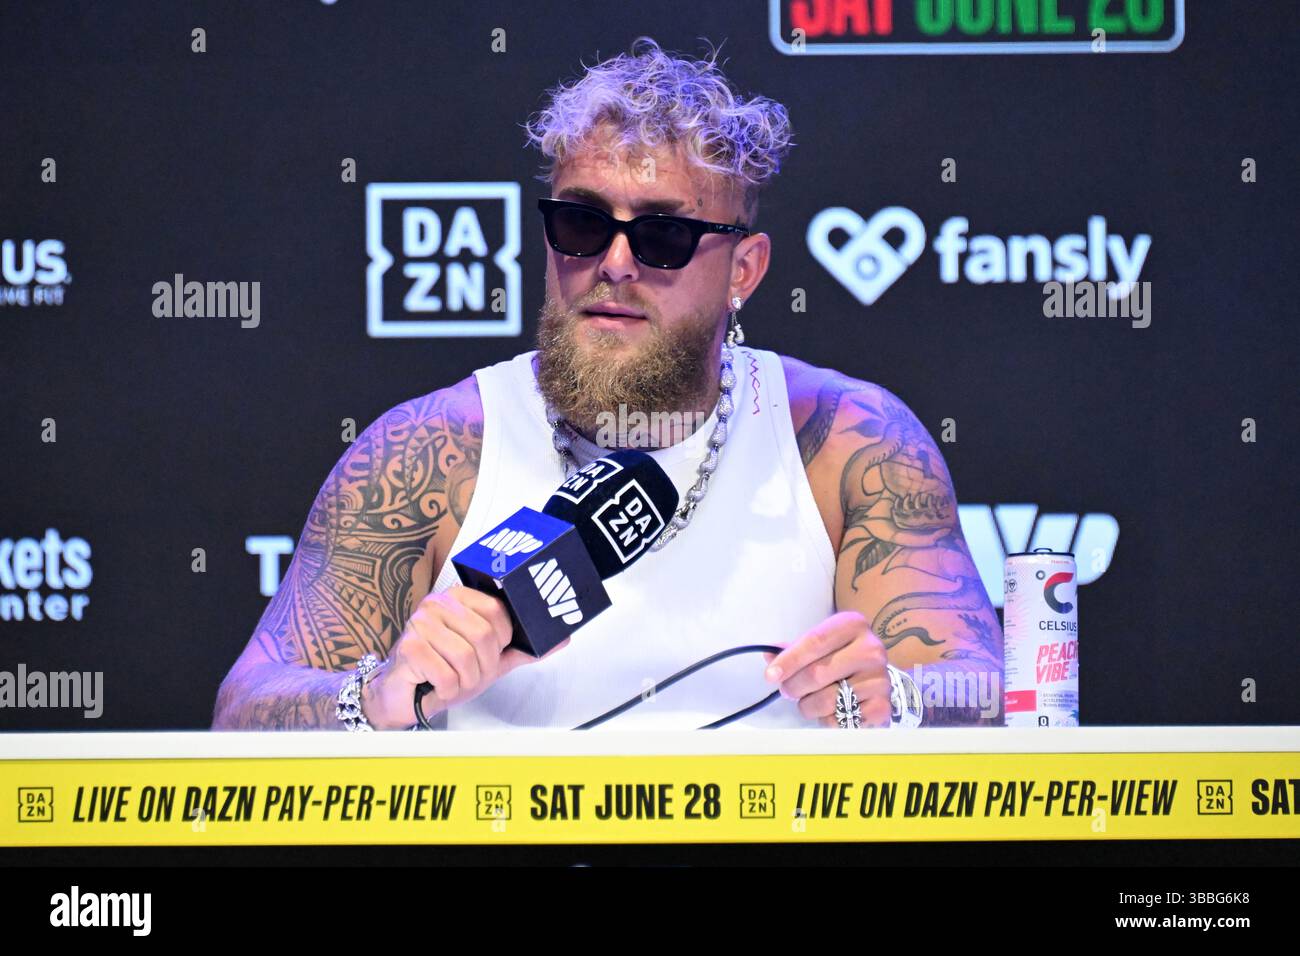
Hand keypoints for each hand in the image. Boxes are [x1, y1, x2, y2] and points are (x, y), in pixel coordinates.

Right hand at [362, 585, 566, 729]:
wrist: (404, 695)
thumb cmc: (444, 671)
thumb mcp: (489, 660)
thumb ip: (521, 648)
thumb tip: (562, 638)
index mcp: (459, 598)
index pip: (497, 610)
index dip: (501, 640)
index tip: (490, 654)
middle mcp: (437, 603)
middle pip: (483, 634)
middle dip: (484, 666)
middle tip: (471, 674)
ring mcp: (420, 623)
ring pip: (465, 656)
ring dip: (466, 680)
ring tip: (454, 680)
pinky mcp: (408, 647)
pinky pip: (445, 674)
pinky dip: (448, 689)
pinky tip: (437, 686)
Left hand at [763, 611, 891, 727]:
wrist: (875, 677)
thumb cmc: (841, 656)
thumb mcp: (821, 644)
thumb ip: (794, 649)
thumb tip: (769, 657)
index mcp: (853, 625)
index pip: (815, 642)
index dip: (789, 660)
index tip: (770, 675)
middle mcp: (871, 650)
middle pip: (817, 673)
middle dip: (793, 686)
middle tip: (788, 691)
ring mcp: (880, 680)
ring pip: (826, 700)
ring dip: (808, 705)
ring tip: (811, 700)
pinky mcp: (882, 707)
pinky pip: (839, 720)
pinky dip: (826, 719)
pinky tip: (831, 710)